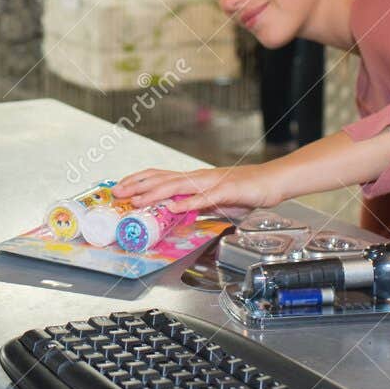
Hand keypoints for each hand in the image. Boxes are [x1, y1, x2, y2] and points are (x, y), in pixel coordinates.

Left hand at [113, 166, 280, 212]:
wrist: (271, 181)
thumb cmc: (245, 190)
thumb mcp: (213, 199)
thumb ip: (194, 205)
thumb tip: (175, 212)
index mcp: (194, 179)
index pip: (160, 176)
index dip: (138, 180)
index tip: (120, 187)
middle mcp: (198, 178)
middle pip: (162, 179)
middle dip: (137, 186)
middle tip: (117, 193)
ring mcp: (211, 182)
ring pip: (178, 186)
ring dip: (155, 193)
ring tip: (138, 200)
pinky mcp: (227, 190)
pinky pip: (205, 197)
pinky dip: (188, 202)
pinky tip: (175, 207)